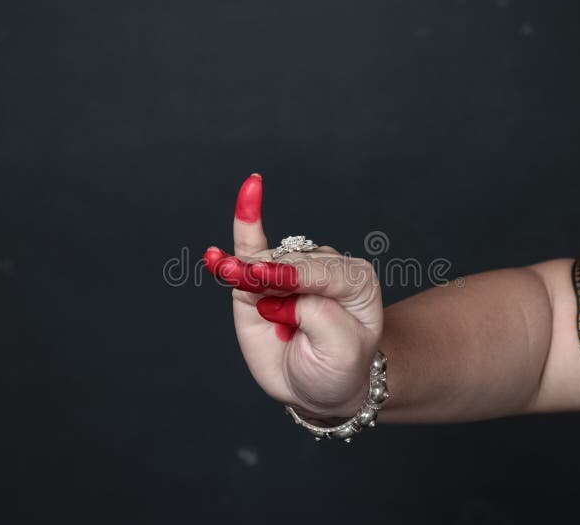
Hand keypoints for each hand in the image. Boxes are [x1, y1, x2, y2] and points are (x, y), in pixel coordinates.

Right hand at [202, 174, 383, 418]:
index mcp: (354, 280)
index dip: (295, 277)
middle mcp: (323, 267)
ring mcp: (291, 270)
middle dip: (270, 278)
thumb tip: (279, 299)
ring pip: (266, 261)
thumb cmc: (337, 367)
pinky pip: (253, 243)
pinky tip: (247, 195)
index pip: (323, 272)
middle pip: (292, 265)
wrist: (317, 384)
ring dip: (245, 266)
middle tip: (257, 298)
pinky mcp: (262, 276)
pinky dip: (247, 222)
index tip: (269, 283)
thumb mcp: (343, 352)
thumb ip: (319, 319)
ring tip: (225, 268)